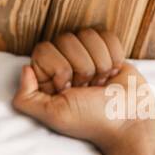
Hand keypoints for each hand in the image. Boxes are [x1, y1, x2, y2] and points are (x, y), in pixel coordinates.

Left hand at [11, 28, 154, 154]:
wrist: (128, 119)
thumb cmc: (91, 119)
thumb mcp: (53, 115)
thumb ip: (26, 98)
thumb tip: (25, 69)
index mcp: (46, 76)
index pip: (44, 49)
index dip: (59, 68)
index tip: (68, 89)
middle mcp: (63, 62)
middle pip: (66, 39)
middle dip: (82, 67)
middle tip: (87, 88)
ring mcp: (86, 54)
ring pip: (87, 35)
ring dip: (99, 63)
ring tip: (100, 83)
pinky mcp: (107, 49)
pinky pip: (107, 35)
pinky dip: (113, 56)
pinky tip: (112, 74)